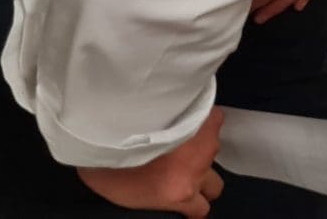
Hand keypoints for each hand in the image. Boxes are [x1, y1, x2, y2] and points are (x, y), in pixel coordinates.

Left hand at [77, 107, 223, 216]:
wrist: (118, 126)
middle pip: (214, 185)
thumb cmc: (113, 160)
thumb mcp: (120, 194)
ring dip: (200, 150)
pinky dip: (205, 121)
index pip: (200, 208)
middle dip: (203, 182)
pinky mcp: (208, 120)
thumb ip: (145, 197)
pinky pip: (214, 121)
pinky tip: (188, 117)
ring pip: (212, 153)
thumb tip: (144, 195)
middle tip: (184, 173)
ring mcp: (206, 144)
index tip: (187, 202)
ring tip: (178, 141)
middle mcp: (197, 171)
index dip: (194, 206)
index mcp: (178, 193)